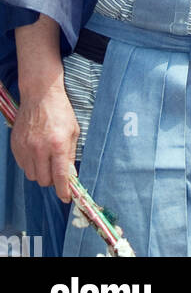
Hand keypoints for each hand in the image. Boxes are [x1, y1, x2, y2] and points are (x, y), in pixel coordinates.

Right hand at [11, 87, 78, 201]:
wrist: (40, 95)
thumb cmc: (61, 111)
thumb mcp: (73, 131)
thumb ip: (70, 155)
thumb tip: (70, 176)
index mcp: (57, 144)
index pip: (60, 177)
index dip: (63, 191)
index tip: (66, 197)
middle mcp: (40, 148)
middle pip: (43, 180)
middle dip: (52, 180)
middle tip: (57, 172)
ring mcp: (25, 147)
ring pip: (32, 175)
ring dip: (40, 173)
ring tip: (46, 161)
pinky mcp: (16, 145)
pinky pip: (22, 166)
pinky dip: (30, 164)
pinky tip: (37, 154)